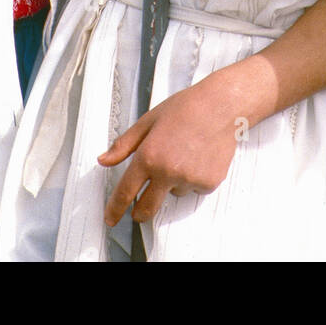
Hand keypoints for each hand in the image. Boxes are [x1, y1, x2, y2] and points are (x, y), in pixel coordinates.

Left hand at [99, 71, 241, 226]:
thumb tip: (104, 160)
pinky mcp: (208, 183)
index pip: (126, 191)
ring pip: (173, 193)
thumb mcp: (148, 121)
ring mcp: (189, 179)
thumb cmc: (186, 108)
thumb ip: (124, 145)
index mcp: (149, 156)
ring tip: (185, 153)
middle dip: (140, 212)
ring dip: (173, 183)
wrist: (221, 105)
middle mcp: (168, 172)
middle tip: (139, 207)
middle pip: (147, 208)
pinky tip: (199, 156)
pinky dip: (194, 178)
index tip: (110, 218)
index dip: (115, 208)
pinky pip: (194, 189)